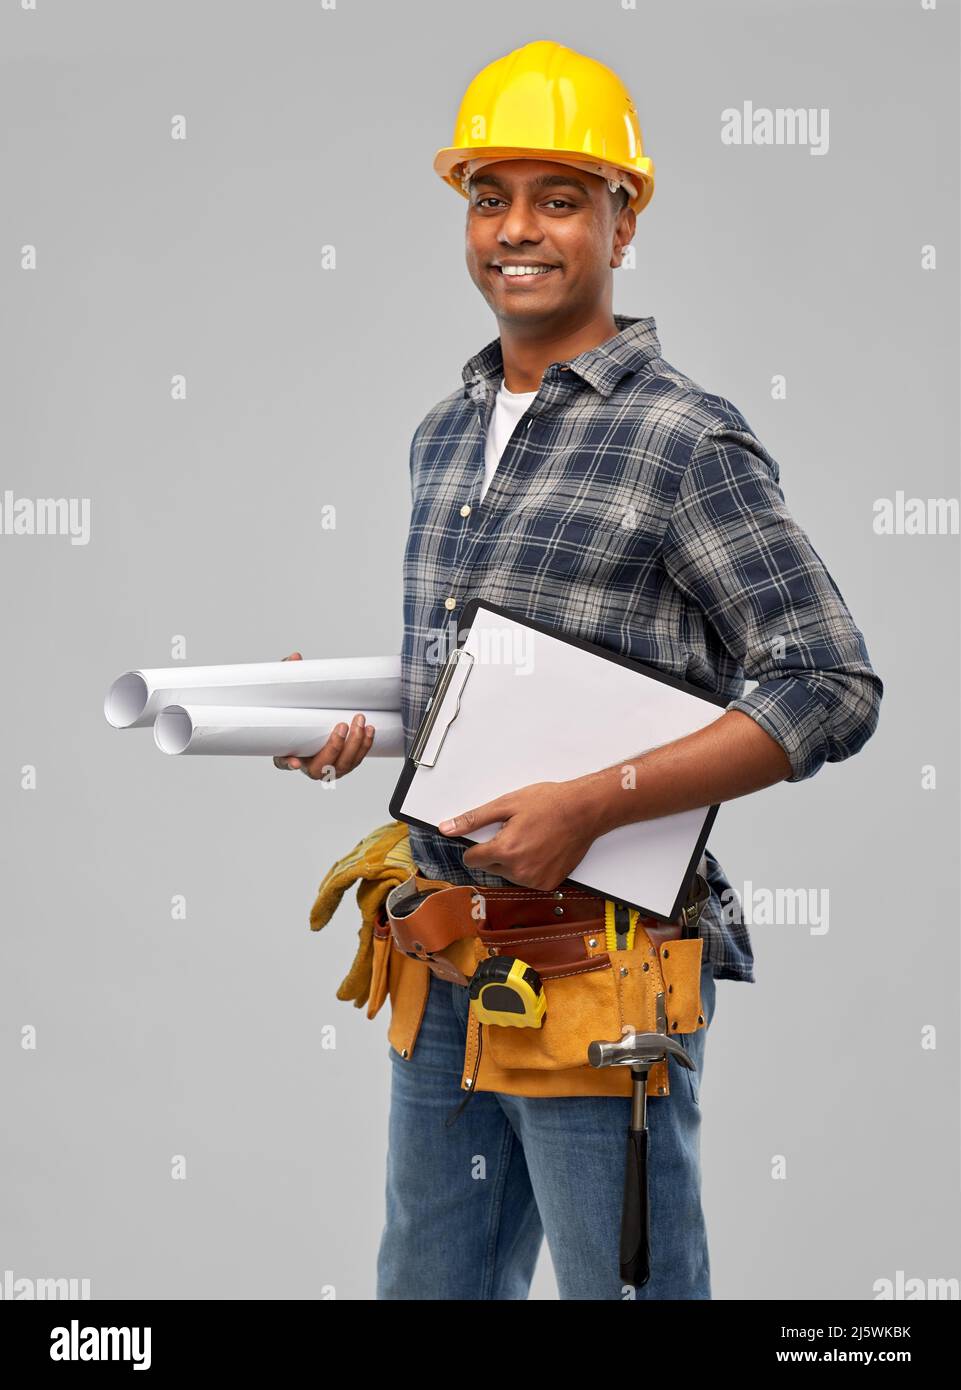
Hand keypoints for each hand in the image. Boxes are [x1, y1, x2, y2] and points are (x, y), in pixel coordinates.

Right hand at [272, 651, 375, 779]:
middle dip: (334, 748)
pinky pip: (356, 760)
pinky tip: (369, 730)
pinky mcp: (343, 764)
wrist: (315, 726)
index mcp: (286, 753)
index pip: (283, 762)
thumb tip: (295, 659)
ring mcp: (327, 768)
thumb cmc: (299, 715)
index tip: (293, 761)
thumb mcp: (290, 694)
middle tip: (341, 726)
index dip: (288, 762)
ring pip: (342, 766)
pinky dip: (364, 746)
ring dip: (354, 746)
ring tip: (359, 722)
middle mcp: (307, 765)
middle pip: (321, 767)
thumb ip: (289, 676)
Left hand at [437, 779, 602, 890]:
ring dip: (513, 861)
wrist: (584, 810)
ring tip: (531, 838)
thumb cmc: (549, 803)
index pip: (471, 859)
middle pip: (490, 867)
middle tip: (515, 831)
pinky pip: (528, 879)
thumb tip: (447, 829)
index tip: (489, 836)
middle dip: (497, 851)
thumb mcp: (506, 804)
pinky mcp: (548, 884)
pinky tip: (541, 850)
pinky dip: (531, 867)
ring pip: (509, 874)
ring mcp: (535, 880)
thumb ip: (473, 820)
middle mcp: (519, 871)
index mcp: (505, 851)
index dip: (477, 846)